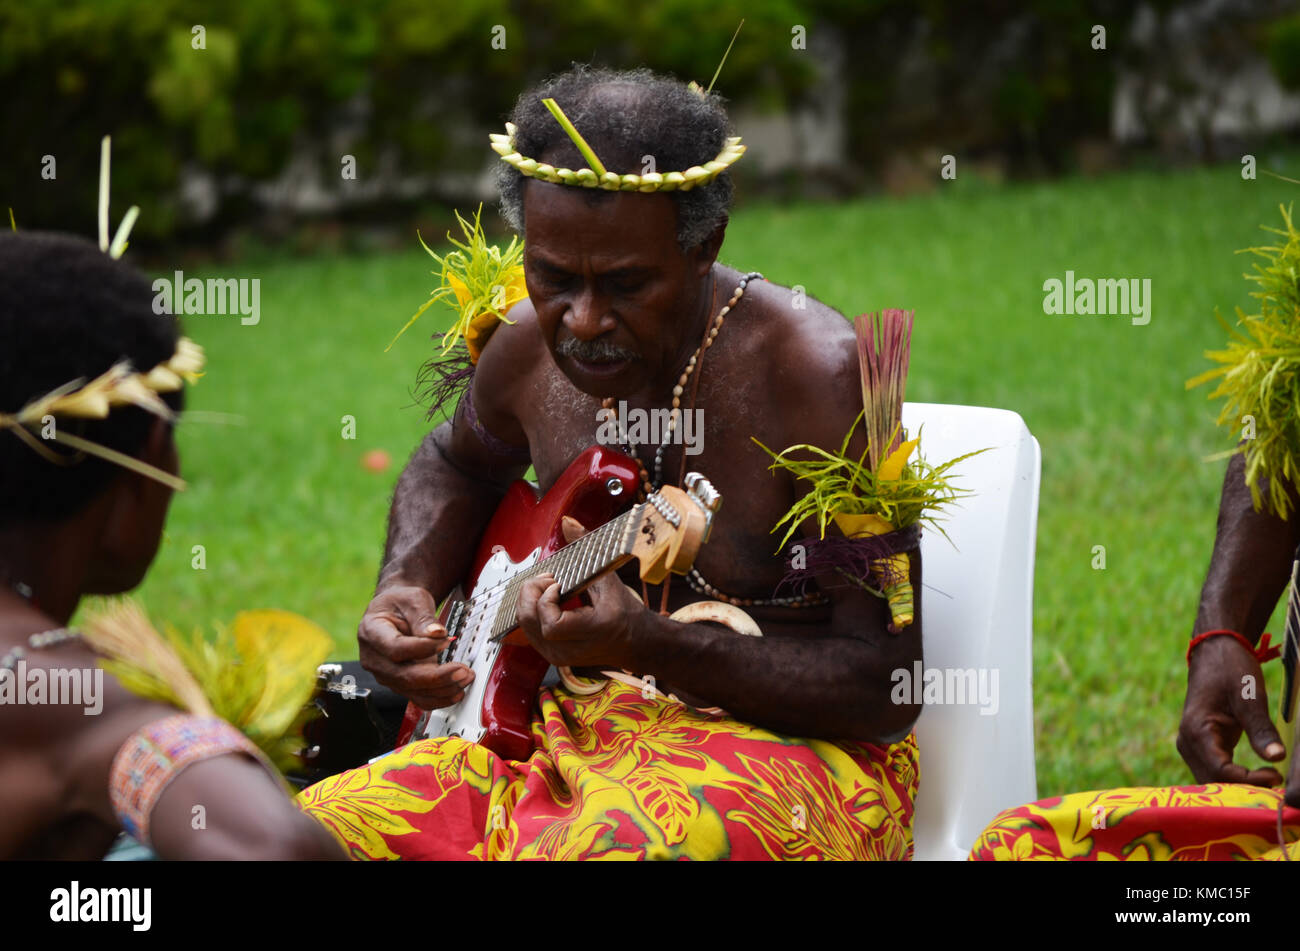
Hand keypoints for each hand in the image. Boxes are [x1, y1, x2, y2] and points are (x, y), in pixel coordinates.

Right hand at [357, 584, 472, 709]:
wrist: (396, 611)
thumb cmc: (401, 603)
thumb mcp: (413, 600)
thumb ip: (423, 617)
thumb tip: (437, 634)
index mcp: (372, 632)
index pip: (396, 648)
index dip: (422, 648)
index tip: (446, 640)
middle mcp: (374, 659)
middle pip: (404, 676)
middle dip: (437, 676)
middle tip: (463, 670)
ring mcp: (385, 675)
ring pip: (413, 690)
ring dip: (443, 688)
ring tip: (465, 677)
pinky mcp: (398, 684)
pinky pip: (418, 697)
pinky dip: (439, 698)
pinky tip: (456, 692)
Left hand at [515, 517, 649, 669]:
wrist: (634, 641)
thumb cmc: (625, 612)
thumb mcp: (609, 578)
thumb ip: (587, 548)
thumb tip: (568, 522)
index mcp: (592, 632)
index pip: (552, 626)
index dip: (546, 601)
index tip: (558, 585)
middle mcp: (572, 651)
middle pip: (530, 623)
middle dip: (532, 594)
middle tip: (548, 580)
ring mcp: (559, 656)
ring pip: (524, 626)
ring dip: (530, 600)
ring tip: (548, 588)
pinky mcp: (551, 656)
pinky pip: (528, 630)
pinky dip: (532, 610)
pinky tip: (547, 600)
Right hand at [1177, 635, 1284, 786]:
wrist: (1214, 652)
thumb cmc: (1230, 670)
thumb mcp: (1249, 696)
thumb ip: (1260, 728)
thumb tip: (1277, 758)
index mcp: (1196, 730)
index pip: (1220, 770)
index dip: (1248, 780)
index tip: (1277, 777)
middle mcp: (1188, 743)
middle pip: (1213, 782)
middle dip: (1244, 789)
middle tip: (1277, 784)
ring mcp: (1192, 746)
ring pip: (1213, 781)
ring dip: (1240, 786)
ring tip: (1270, 781)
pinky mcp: (1202, 746)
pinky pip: (1216, 772)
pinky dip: (1237, 778)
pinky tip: (1260, 776)